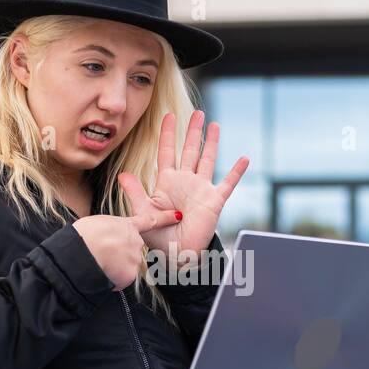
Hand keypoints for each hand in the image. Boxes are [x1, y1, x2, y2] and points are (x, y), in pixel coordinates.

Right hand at [71, 206, 178, 290]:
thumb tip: (108, 235)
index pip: (150, 221)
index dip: (165, 218)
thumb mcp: (97, 223)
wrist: (83, 253)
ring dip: (114, 267)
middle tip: (102, 254)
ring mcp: (134, 259)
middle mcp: (135, 241)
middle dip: (120, 254)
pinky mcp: (130, 275)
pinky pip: (121, 280)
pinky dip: (111, 280)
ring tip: (99, 262)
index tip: (177, 216)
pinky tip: (102, 273)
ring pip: (125, 266)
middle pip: (132, 250)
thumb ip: (110, 228)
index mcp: (127, 226)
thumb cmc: (84, 235)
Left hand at [116, 110, 249, 265]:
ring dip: (211, 143)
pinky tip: (244, 159)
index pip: (167, 152)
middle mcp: (185, 182)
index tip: (168, 116)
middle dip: (193, 131)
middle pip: (189, 150)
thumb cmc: (159, 237)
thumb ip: (136, 192)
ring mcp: (201, 189)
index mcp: (167, 182)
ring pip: (207, 160)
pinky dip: (236, 172)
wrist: (177, 256)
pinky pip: (227, 184)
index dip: (167, 134)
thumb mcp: (144, 212)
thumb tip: (124, 174)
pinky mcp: (214, 201)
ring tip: (214, 124)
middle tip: (198, 113)